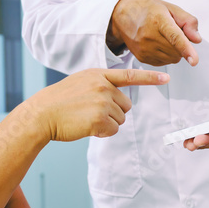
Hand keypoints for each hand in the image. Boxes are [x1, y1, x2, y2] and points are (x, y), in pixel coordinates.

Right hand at [27, 68, 168, 141]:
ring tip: (85, 119)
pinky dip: (102, 132)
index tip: (167, 77)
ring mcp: (102, 102)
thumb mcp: (79, 83)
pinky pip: (113, 130)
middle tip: (91, 113)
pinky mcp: (100, 119)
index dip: (150, 77)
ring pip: (120, 119)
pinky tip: (86, 127)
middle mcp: (103, 86)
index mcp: (98, 75)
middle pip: (126, 105)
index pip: (130, 75)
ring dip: (107, 123)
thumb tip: (118, 101)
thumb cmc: (58, 102)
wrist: (41, 114)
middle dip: (114, 113)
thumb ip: (100, 86)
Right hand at [107, 0, 200, 66]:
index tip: (194, 60)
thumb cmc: (148, 10)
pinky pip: (164, 62)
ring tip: (164, 37)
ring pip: (172, 59)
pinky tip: (158, 44)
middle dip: (183, 45)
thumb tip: (197, 39)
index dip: (186, 49)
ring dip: (175, 51)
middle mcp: (149, 36)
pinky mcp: (142, 58)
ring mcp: (144, 49)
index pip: (175, 37)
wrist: (123, 17)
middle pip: (177, 51)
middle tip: (174, 32)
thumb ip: (187, 21)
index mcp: (158, 20)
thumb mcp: (170, 7)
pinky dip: (166, 55)